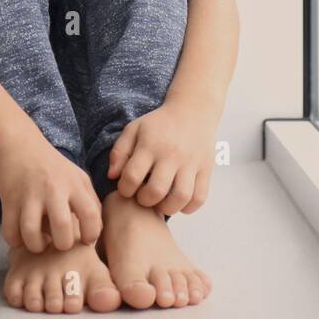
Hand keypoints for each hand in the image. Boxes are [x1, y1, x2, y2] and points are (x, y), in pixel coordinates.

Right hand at [0, 131, 101, 252]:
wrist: (20, 145)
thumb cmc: (53, 167)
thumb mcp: (78, 177)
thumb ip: (90, 201)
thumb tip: (97, 232)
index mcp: (74, 184)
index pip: (91, 215)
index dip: (92, 235)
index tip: (86, 241)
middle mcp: (53, 189)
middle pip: (62, 228)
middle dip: (62, 245)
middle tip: (59, 243)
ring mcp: (29, 195)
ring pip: (31, 233)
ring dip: (36, 246)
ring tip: (39, 243)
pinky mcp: (9, 200)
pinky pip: (10, 231)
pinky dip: (15, 241)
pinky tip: (21, 236)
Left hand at [106, 101, 216, 215]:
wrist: (193, 110)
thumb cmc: (159, 124)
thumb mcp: (134, 129)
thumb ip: (119, 152)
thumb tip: (112, 177)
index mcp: (151, 145)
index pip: (132, 176)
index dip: (125, 189)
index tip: (127, 188)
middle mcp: (172, 154)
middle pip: (156, 191)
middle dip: (144, 201)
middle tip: (143, 196)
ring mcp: (191, 163)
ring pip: (180, 197)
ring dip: (167, 208)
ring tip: (161, 202)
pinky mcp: (206, 169)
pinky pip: (200, 197)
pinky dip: (188, 207)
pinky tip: (179, 201)